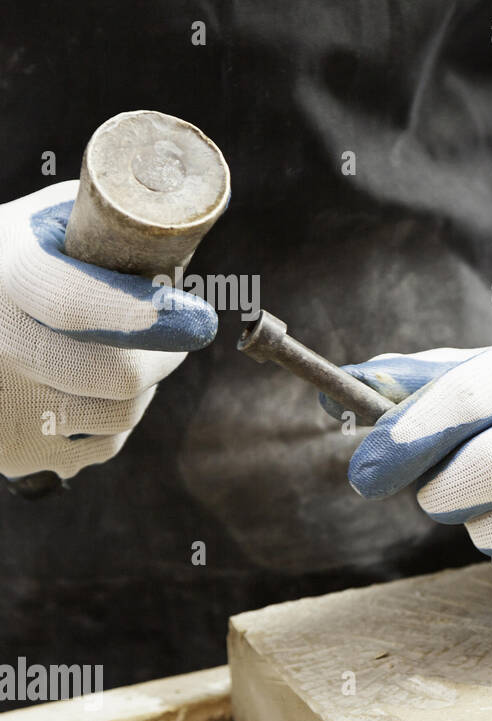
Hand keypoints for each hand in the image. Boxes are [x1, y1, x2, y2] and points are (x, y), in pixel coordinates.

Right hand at [0, 181, 216, 478]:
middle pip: (117, 374)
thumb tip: (184, 239)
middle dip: (162, 354)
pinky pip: (102, 445)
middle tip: (174, 336)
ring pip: (120, 412)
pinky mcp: (12, 451)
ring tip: (114, 354)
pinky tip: (87, 390)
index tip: (199, 320)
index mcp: (6, 275)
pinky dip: (111, 420)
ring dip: (138, 387)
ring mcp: (3, 404)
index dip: (144, 315)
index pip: (74, 303)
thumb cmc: (13, 264)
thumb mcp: (44, 224)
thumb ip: (109, 228)